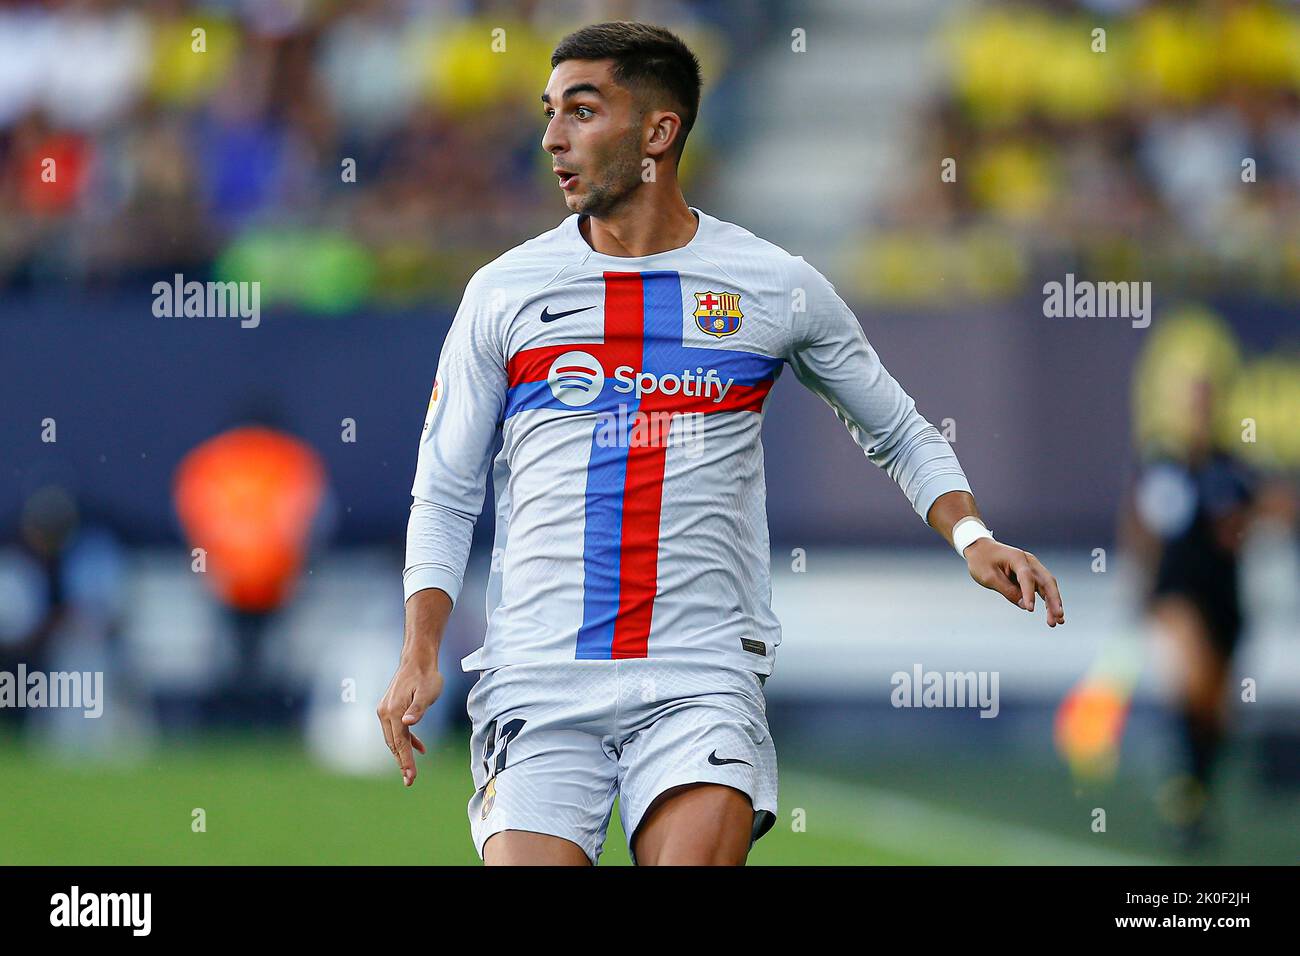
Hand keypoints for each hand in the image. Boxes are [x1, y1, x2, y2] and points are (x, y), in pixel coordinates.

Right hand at [377, 658, 443, 786]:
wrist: (418, 659)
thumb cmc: (426, 676)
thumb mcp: (427, 692)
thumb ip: (418, 709)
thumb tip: (408, 723)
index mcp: (393, 711)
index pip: (400, 743)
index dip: (405, 762)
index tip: (410, 778)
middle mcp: (385, 712)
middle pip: (393, 744)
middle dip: (402, 763)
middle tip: (410, 780)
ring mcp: (385, 710)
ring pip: (393, 738)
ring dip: (402, 754)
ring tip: (411, 770)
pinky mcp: (389, 708)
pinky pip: (396, 730)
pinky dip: (406, 740)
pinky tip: (419, 748)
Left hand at [964, 538, 1064, 626]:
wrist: (980, 548)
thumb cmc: (982, 561)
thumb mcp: (989, 577)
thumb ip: (1007, 590)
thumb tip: (1024, 605)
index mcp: (1017, 558)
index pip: (1026, 577)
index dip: (1029, 593)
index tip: (1030, 609)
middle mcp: (1029, 562)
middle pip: (1046, 581)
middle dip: (1054, 600)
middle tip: (1058, 617)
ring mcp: (1032, 567)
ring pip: (1048, 586)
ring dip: (1054, 603)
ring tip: (1059, 621)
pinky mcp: (1031, 574)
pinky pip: (1043, 588)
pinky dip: (1049, 600)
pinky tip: (1053, 613)